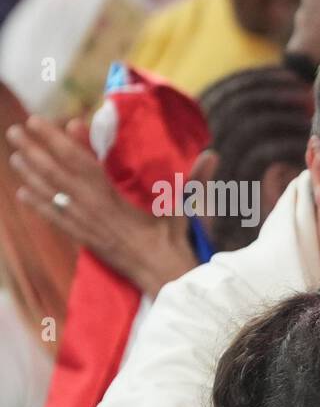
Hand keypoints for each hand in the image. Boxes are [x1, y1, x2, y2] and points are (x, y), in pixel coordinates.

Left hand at [5, 115, 205, 295]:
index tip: (44, 124)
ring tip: (15, 156)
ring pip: (55, 198)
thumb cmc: (177, 247)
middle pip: (61, 178)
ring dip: (33, 176)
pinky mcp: (90, 242)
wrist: (167, 282)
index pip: (83, 166)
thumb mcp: (186, 212)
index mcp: (117, 203)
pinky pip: (59, 221)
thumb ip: (196, 182)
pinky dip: (41, 207)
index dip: (62, 144)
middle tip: (15, 131)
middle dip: (37, 153)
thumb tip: (212, 156)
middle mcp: (96, 214)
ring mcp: (90, 229)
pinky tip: (25, 195)